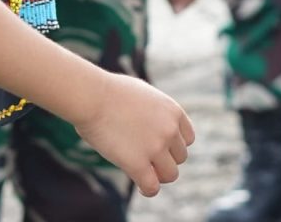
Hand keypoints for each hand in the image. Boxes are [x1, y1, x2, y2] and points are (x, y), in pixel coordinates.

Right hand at [77, 72, 196, 196]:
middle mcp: (170, 130)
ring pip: (170, 175)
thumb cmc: (110, 92)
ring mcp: (156, 148)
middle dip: (165, 160)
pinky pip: (152, 187)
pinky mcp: (138, 164)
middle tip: (147, 160)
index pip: (188, 139)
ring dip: (159, 176)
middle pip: (180, 158)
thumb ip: (155, 111)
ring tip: (144, 173)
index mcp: (174, 112)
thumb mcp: (144, 94)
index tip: (160, 148)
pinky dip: (148, 190)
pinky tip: (140, 186)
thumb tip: (152, 122)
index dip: (173, 146)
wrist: (93, 97)